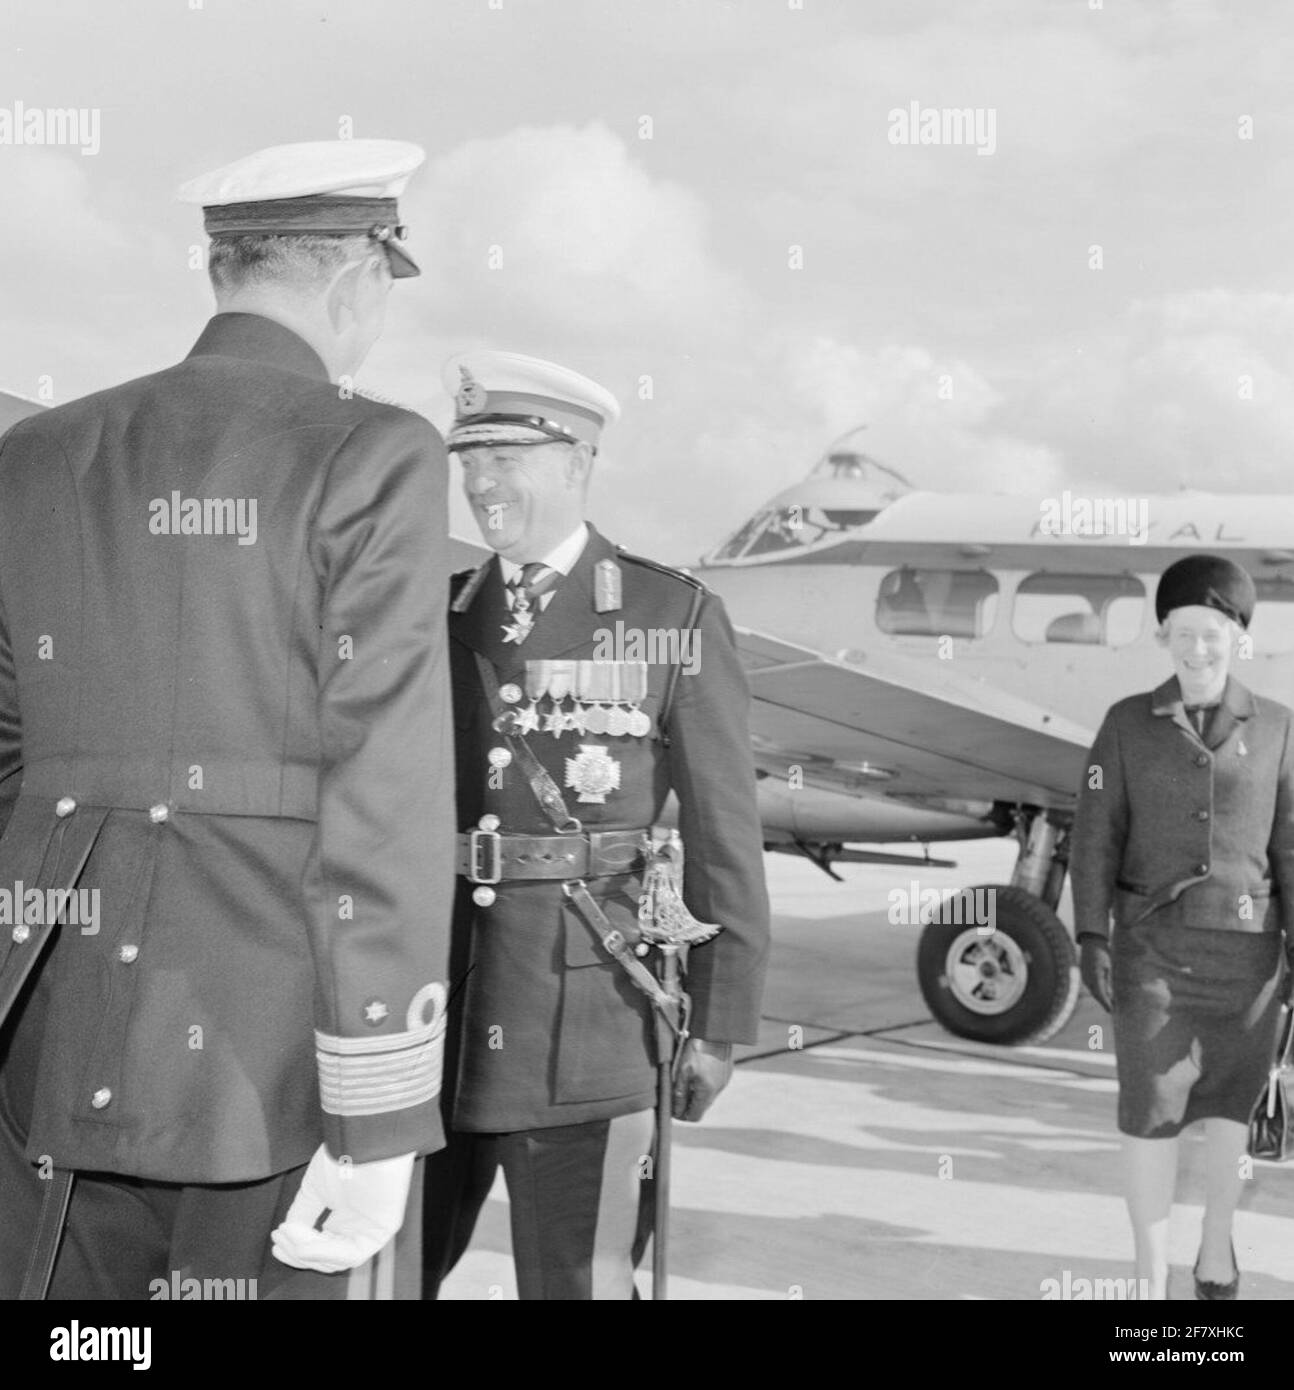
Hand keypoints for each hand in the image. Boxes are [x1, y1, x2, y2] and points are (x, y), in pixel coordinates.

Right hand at [272, 1146, 413, 1273]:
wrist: (364, 1135)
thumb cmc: (344, 1152)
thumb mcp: (315, 1189)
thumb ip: (302, 1215)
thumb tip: (287, 1236)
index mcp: (348, 1217)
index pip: (323, 1247)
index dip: (297, 1248)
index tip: (275, 1239)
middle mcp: (360, 1226)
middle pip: (329, 1258)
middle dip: (299, 1254)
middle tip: (277, 1242)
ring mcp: (372, 1229)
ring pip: (337, 1260)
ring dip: (307, 1253)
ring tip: (287, 1234)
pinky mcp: (382, 1229)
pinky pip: (351, 1253)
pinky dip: (324, 1252)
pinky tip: (304, 1243)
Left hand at [672, 1039, 733, 1121]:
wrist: (714, 1030)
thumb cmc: (696, 1050)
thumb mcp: (682, 1072)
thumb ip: (679, 1094)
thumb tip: (676, 1112)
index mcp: (707, 1092)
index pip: (694, 1116)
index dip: (682, 1115)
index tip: (673, 1107)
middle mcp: (718, 1090)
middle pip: (701, 1107)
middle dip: (689, 1103)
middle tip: (677, 1091)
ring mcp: (724, 1081)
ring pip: (708, 1096)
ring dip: (697, 1092)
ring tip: (687, 1078)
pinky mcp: (727, 1073)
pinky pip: (714, 1085)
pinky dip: (705, 1083)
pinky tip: (699, 1069)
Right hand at [1079, 935, 1113, 1012]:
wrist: (1091, 941)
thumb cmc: (1103, 953)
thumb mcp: (1109, 967)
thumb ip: (1109, 981)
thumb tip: (1112, 994)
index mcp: (1095, 976)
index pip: (1101, 994)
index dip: (1106, 1004)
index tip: (1112, 1011)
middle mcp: (1087, 978)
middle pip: (1096, 995)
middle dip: (1104, 1002)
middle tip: (1113, 1009)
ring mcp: (1084, 976)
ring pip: (1093, 991)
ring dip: (1101, 997)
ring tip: (1111, 1003)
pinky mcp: (1084, 974)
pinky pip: (1091, 986)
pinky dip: (1097, 990)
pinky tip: (1105, 992)